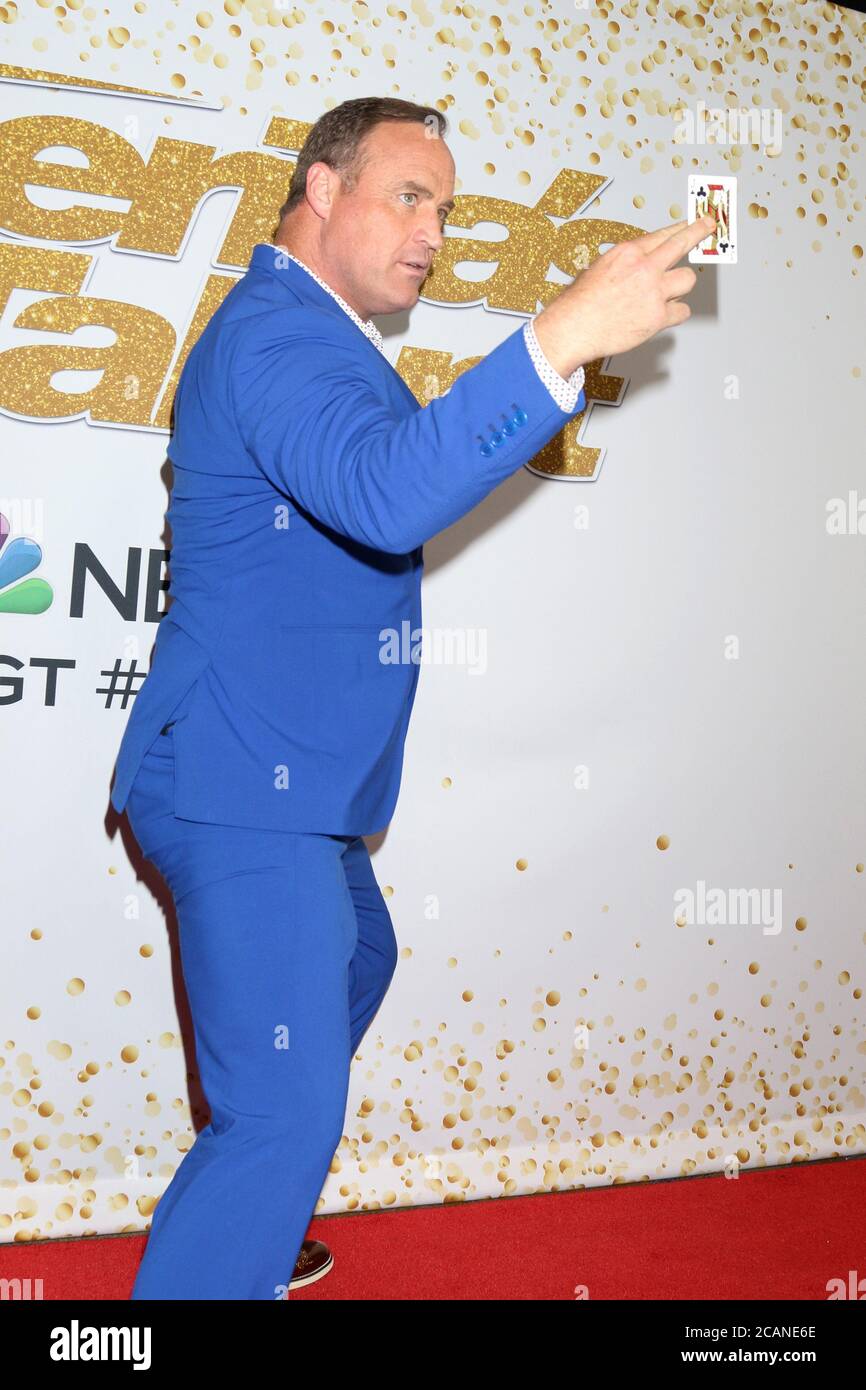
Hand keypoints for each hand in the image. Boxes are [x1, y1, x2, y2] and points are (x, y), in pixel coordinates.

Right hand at [533, 215, 714, 374]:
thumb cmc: (580, 303)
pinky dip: (675, 313)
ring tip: (668, 293)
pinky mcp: (658, 316)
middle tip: (709, 225)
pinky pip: (682, 311)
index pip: (663, 234)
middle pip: (682, 243)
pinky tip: (663, 315)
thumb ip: (626, 263)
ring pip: (688, 279)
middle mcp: (644, 267)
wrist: (574, 327)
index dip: (681, 228)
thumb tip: (642, 262)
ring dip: (681, 286)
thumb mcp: (599, 268)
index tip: (691, 223)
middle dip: (700, 231)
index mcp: (628, 252)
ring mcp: (654, 291)